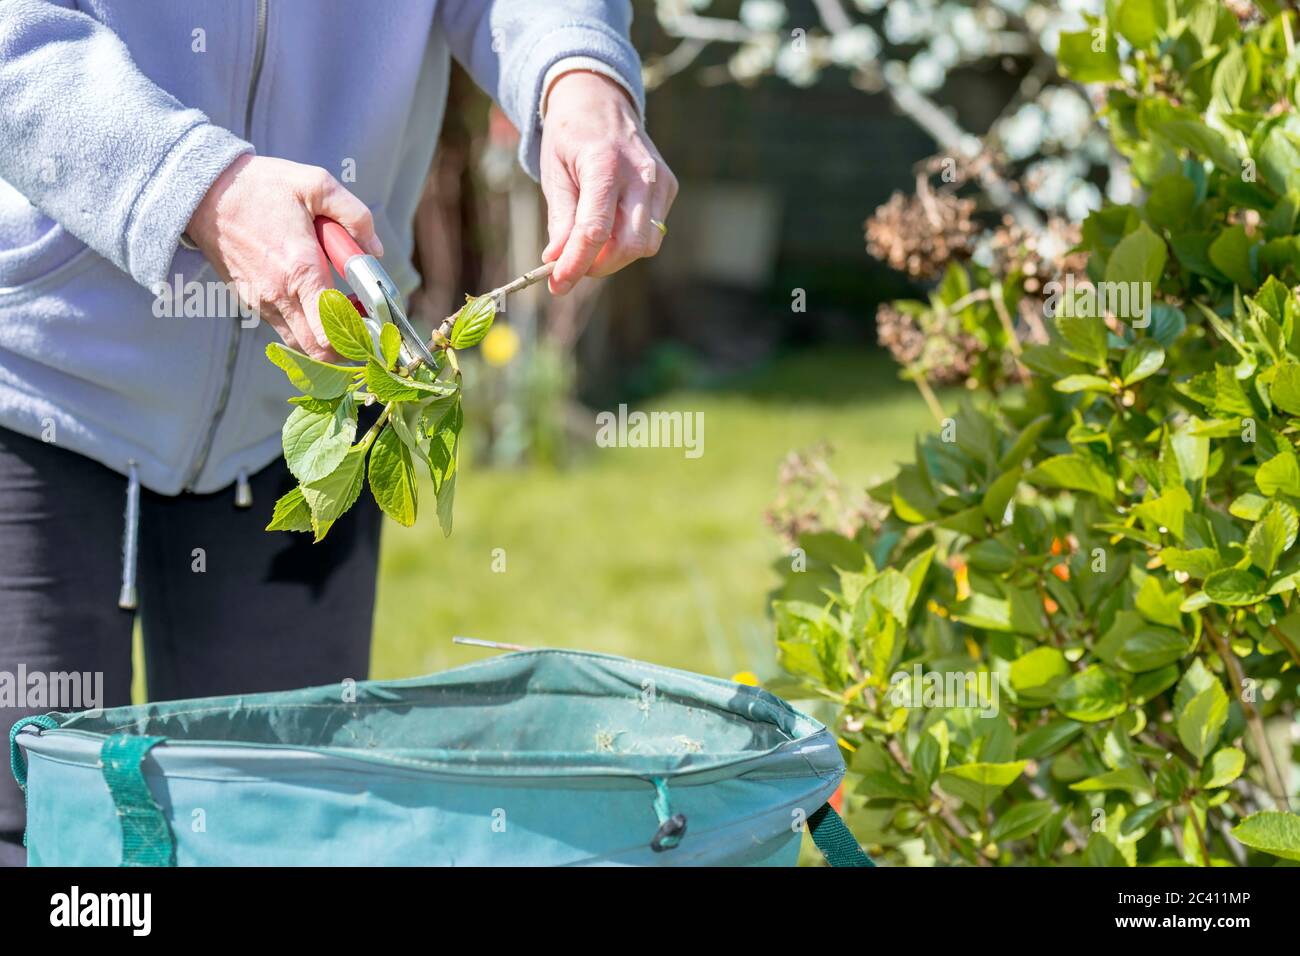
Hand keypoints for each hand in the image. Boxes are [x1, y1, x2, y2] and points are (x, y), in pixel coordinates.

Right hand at [186, 155, 381, 359]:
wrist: (205, 191)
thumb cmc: (261, 186)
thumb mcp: (316, 184)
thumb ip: (355, 215)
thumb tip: (374, 249)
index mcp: (300, 269)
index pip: (330, 331)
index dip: (358, 337)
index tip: (374, 324)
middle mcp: (279, 294)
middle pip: (319, 351)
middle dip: (347, 345)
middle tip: (362, 322)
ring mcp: (261, 302)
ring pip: (301, 344)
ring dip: (324, 338)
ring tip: (340, 309)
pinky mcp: (250, 301)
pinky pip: (283, 327)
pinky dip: (304, 325)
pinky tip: (314, 299)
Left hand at [539, 71, 677, 295]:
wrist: (599, 99)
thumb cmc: (570, 137)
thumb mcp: (554, 173)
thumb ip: (561, 219)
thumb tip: (558, 261)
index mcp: (605, 163)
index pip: (595, 230)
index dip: (575, 263)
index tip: (557, 285)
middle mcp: (641, 172)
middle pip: (628, 245)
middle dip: (598, 265)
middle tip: (572, 265)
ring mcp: (661, 180)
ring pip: (646, 244)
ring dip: (615, 257)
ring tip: (589, 246)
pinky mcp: (669, 186)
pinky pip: (652, 231)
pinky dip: (628, 240)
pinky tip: (610, 226)